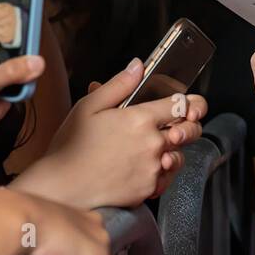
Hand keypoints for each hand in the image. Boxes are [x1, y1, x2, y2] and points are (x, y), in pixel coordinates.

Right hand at [13, 59, 206, 208]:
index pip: (180, 104)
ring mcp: (152, 168)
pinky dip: (161, 172)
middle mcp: (152, 144)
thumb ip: (119, 84)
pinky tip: (144, 167)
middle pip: (190, 130)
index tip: (180, 104)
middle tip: (178, 125)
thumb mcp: (90, 106)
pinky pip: (166, 178)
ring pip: (180, 155)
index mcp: (140, 119)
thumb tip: (138, 66)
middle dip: (190, 124)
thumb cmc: (71, 147)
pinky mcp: (148, 188)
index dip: (184, 102)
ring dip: (173, 150)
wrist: (63, 187)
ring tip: (154, 148)